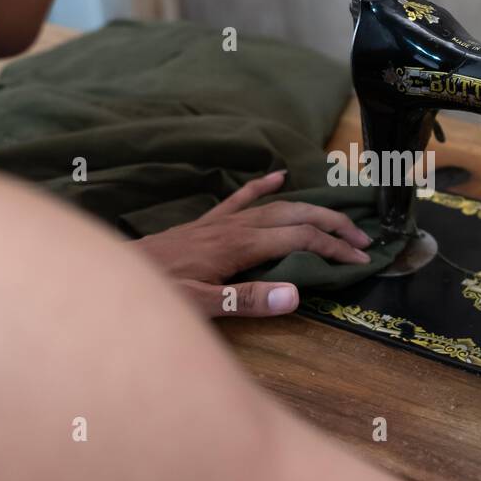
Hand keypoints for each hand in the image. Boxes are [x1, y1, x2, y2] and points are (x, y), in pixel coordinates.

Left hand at [131, 170, 371, 316]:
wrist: (117, 274)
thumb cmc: (158, 294)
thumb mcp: (202, 305)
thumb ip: (247, 300)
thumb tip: (296, 294)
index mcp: (239, 246)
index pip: (299, 239)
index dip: (333, 248)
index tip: (359, 259)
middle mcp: (235, 226)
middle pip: (295, 215)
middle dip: (332, 225)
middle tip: (363, 239)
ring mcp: (221, 221)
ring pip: (276, 205)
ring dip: (310, 208)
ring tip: (339, 217)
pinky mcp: (207, 222)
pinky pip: (241, 198)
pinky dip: (263, 186)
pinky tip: (279, 175)